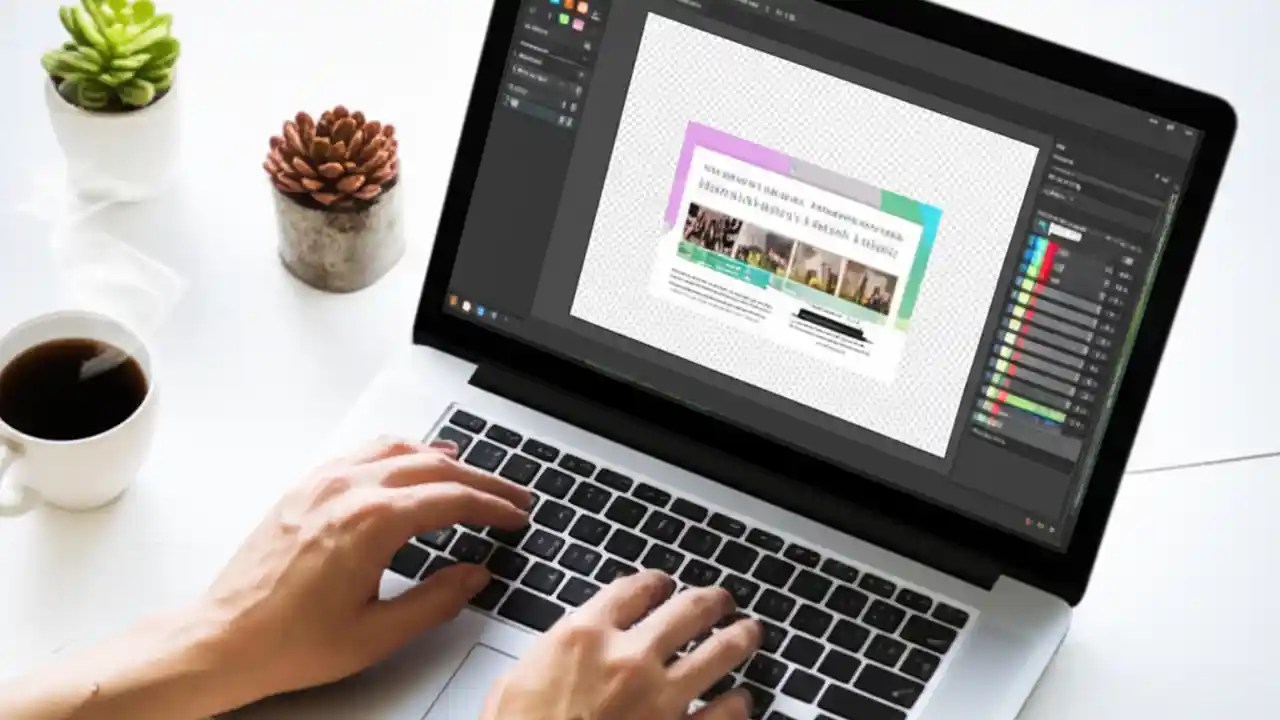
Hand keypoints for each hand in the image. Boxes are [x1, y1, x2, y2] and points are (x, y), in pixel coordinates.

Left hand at [199, 437, 532, 707]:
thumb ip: (437, 600)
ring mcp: (323, 484)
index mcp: (372, 523)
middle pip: (434, 467)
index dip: (494, 506)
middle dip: (481, 479)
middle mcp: (348, 491)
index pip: (453, 499)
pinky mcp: (305, 488)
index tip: (516, 515)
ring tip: (470, 471)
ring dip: (442, 459)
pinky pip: (363, 452)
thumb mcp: (379, 634)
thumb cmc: (289, 642)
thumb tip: (475, 576)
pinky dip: (399, 452)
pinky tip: (409, 463)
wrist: (225, 640)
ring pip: (398, 449)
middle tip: (511, 494)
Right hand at [483, 570, 762, 719]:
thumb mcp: (516, 682)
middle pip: (687, 611)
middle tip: (722, 601)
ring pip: (719, 653)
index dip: (655, 582)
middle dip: (711, 602)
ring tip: (749, 633)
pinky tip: (741, 699)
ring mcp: (660, 698)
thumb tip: (569, 648)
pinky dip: (738, 704)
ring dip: (740, 639)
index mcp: (583, 636)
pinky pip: (725, 713)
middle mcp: (628, 658)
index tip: (663, 583)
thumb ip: (554, 654)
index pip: (633, 589)